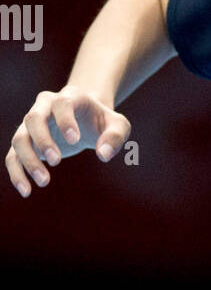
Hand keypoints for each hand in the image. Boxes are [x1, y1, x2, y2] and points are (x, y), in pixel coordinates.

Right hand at [6, 87, 130, 195]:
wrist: (84, 117)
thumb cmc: (102, 121)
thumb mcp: (118, 125)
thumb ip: (115, 136)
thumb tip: (104, 155)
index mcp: (68, 98)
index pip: (62, 104)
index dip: (66, 121)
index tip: (75, 140)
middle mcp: (44, 107)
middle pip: (33, 118)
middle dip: (43, 140)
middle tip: (56, 161)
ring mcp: (31, 125)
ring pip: (19, 139)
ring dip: (28, 160)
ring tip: (45, 182)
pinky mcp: (25, 142)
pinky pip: (13, 156)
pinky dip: (17, 173)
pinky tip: (26, 191)